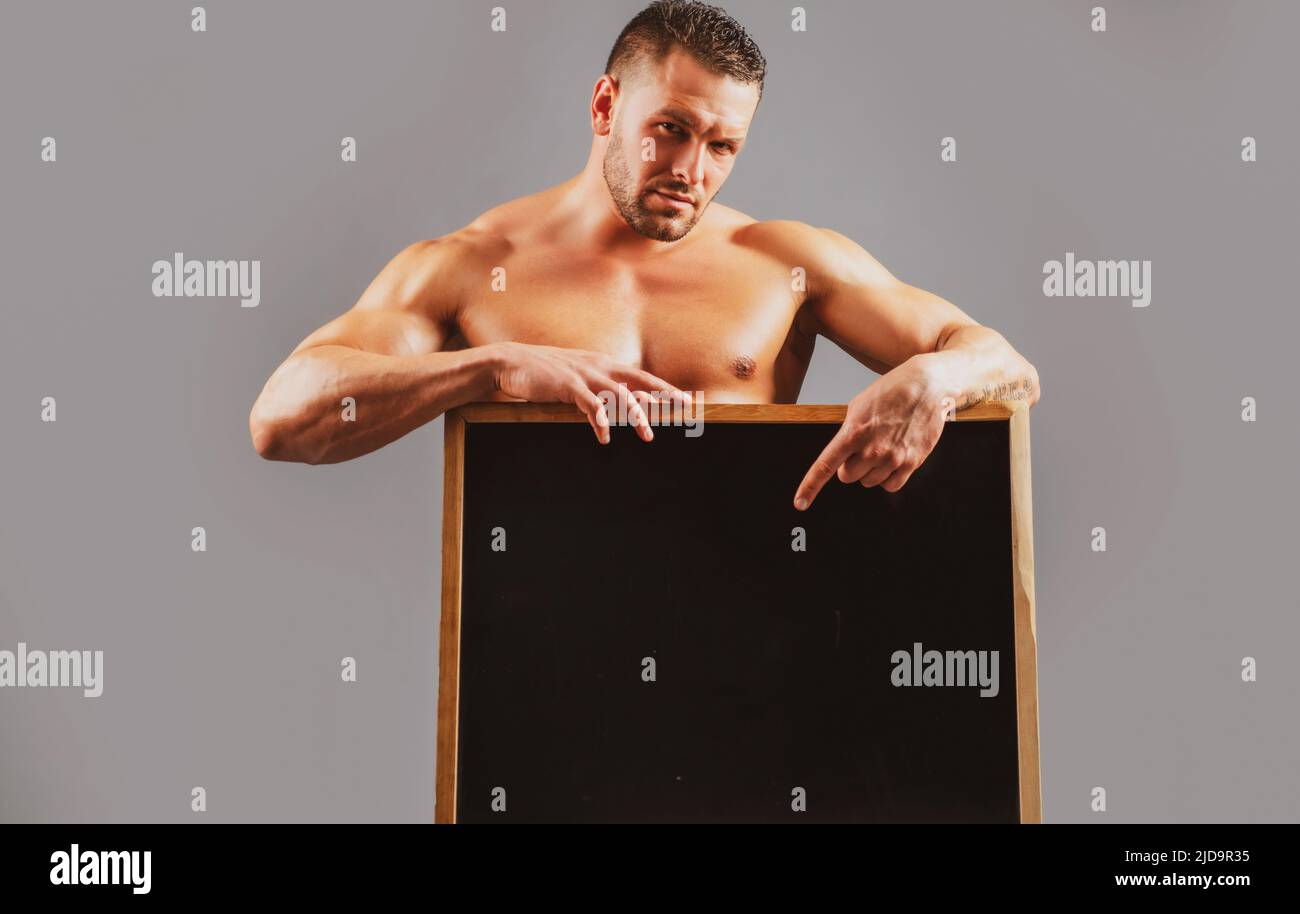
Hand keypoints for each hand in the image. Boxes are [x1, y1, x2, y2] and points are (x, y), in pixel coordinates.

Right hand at [492, 341, 691, 443]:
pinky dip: (600, 421)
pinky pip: (589, 405)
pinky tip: (605, 437)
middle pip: (639, 380)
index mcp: (603, 364)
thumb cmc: (544, 373)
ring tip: (647, 435)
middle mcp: (599, 366)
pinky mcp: (567, 385)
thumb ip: (597, 386)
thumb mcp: (577, 376)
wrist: (511, 363)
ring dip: (634, 414)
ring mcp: (584, 374)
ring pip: (618, 394)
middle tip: (684, 407)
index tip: (684, 398)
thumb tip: (618, 401)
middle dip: (663, 393)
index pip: (640, 375)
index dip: (663, 386)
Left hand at [794, 359, 952, 508]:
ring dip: (870, 470)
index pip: (825, 466)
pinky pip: (891, 486)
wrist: (926, 386)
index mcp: (853, 433)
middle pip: (848, 476)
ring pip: (869, 482)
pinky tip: (891, 460)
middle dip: (850, 465)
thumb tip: (841, 452)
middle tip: (862, 448)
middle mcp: (872, 449)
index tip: (800, 502)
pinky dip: (887, 478)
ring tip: (882, 446)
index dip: (810, 487)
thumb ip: (847, 432)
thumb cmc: (892, 391)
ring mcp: (892, 458)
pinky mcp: (911, 463)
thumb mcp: (858, 405)